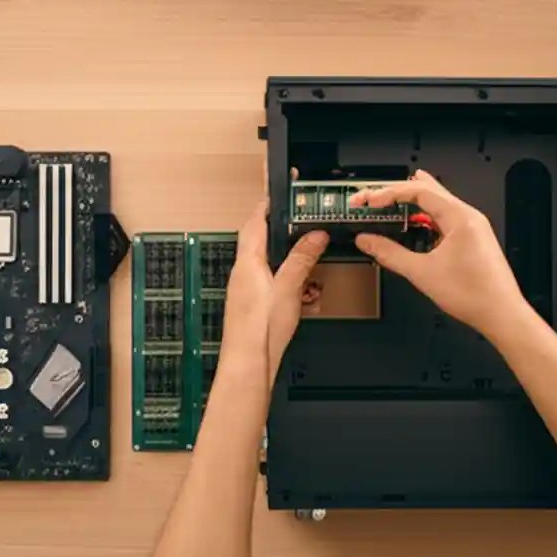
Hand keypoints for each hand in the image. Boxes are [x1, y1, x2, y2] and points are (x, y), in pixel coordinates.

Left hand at [221, 201, 327, 381]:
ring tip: (309, 261)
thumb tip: (314, 235)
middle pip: (260, 240)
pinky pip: (270, 283)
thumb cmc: (260, 331)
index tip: (280, 192)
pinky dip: (287, 281)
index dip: (267, 205)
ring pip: (267, 263)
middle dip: (282, 231)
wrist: (248, 364)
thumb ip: (302, 259)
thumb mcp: (288, 288)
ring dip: (288, 259)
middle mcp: (242, 273)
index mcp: (247, 262)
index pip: (255, 221)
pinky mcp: (252, 305)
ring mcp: (245, 290)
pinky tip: (303, 292)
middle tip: (300, 222)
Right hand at [350, 170, 527, 338]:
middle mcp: (469, 218)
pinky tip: (416, 223)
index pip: (419, 191)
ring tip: (392, 201)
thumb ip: (390, 254)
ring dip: (413, 202)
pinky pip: (445, 219)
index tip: (371, 200)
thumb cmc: (475, 294)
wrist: (501, 313)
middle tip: (375, 196)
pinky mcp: (472, 240)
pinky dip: (426, 217)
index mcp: (460, 217)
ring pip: (438, 205)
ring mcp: (472, 228)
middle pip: (429, 191)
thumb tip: (368, 242)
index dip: (390, 193)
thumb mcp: (422, 273)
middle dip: (398, 192)